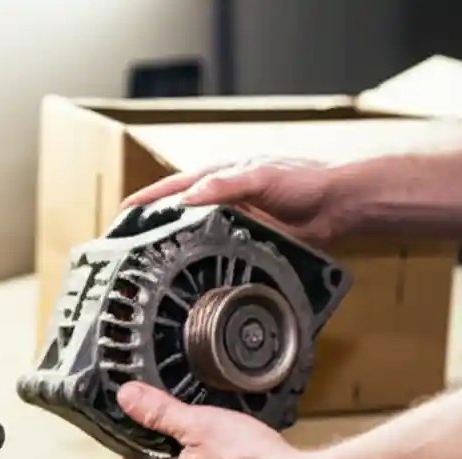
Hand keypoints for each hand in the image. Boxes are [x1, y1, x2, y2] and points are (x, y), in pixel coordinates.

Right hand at [120, 157, 339, 247]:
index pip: (174, 187)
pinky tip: (194, 277)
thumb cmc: (305, 181)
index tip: (123, 214)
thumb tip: (190, 197)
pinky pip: (218, 254)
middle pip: (179, 214)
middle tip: (127, 244)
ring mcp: (234, 223)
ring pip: (196, 236)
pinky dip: (203, 263)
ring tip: (150, 265)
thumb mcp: (261, 177)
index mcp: (221, 178)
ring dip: (176, 248)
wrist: (339, 206)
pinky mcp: (248, 244)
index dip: (147, 200)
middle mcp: (223, 200)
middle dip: (153, 226)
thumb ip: (226, 185)